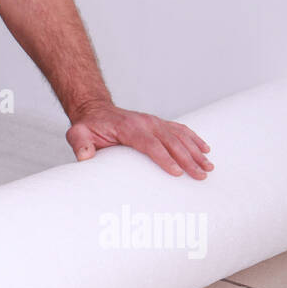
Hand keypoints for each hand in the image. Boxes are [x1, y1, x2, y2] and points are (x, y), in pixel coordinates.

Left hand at [66, 100, 213, 178]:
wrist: (95, 110)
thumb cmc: (88, 126)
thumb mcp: (77, 134)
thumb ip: (80, 144)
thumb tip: (85, 157)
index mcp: (129, 128)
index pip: (150, 144)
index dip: (164, 158)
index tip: (176, 173)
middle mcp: (145, 123)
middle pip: (171, 142)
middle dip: (188, 159)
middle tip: (200, 176)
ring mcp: (154, 122)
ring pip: (179, 136)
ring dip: (195, 151)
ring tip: (208, 167)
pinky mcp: (158, 123)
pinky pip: (180, 130)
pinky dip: (194, 139)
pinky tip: (206, 149)